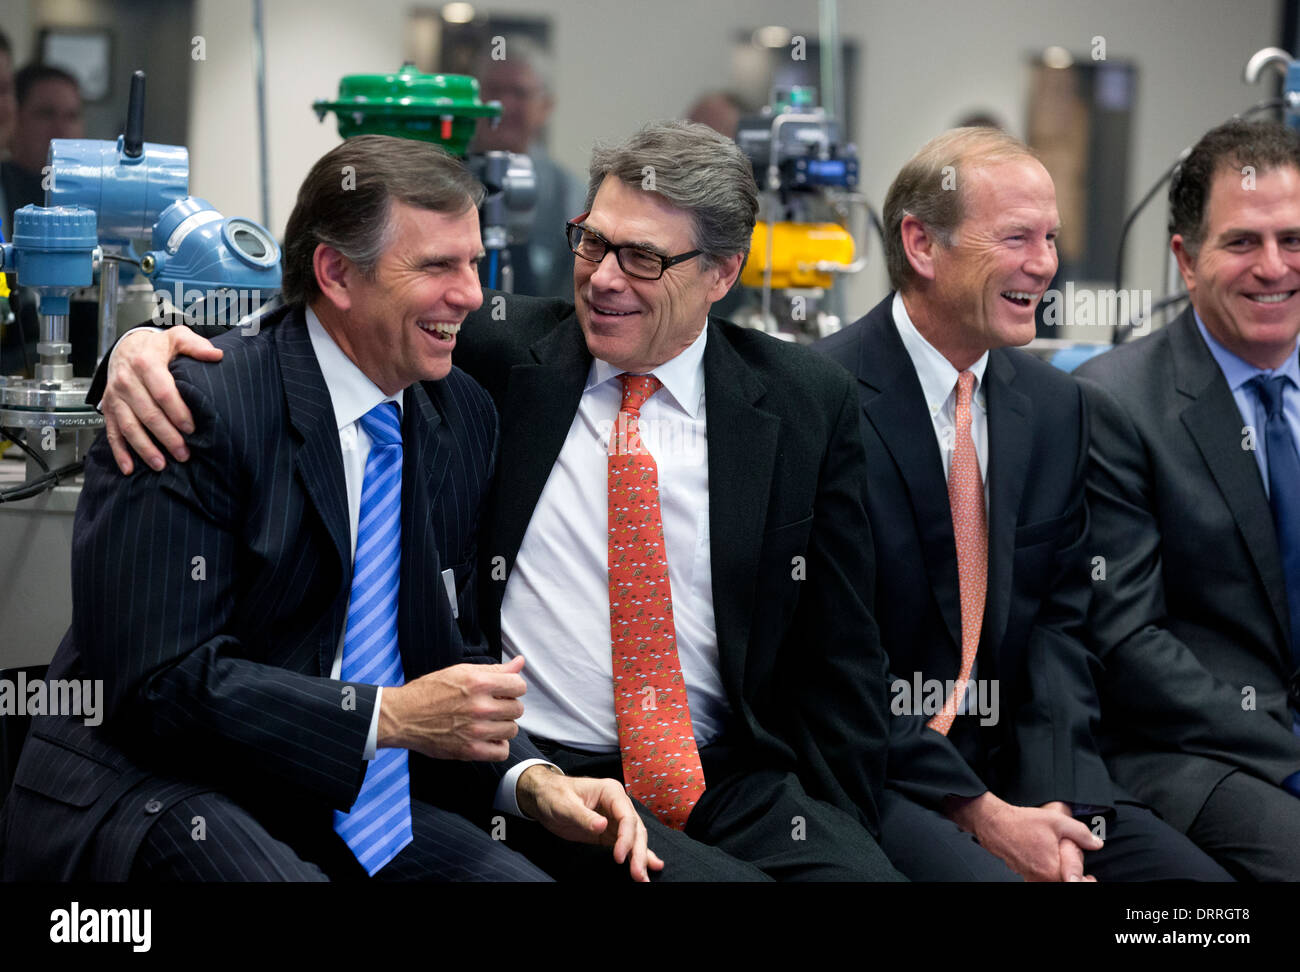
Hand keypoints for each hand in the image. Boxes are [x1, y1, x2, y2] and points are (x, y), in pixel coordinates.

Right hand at [102, 325, 218, 474]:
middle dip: (166, 436)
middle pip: (147, 413)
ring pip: (129, 426)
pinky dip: (119, 452)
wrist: (126, 347)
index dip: (177, 412)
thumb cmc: (157, 347)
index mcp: (145, 363)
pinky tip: (129, 468)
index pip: (162, 392)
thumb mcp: (177, 337)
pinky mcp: (108, 408)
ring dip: (144, 448)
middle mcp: (126, 381)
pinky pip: (112, 432)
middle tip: (184, 453)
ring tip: (162, 465)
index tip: (191, 428)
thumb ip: (196, 346)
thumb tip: (217, 355)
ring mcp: (115, 396)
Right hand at [377, 655, 526, 760]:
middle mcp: (480, 707)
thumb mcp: (461, 672)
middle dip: (507, 706)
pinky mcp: (469, 750)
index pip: (519, 685)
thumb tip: (520, 662)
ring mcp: (476, 730)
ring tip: (486, 722)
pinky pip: (502, 751)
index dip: (512, 687)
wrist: (402, 716)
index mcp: (478, 683)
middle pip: (518, 709)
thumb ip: (494, 669)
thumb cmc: (429, 692)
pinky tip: (486, 737)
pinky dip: (497, 745)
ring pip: (512, 730)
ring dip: (502, 726)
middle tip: (491, 706)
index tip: (502, 691)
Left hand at [517, 766, 664, 881]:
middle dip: (638, 852)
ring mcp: (615, 819)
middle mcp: (618, 804)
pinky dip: (636, 855)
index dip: (626, 838)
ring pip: (634, 839)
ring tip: (644, 878)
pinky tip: (650, 866)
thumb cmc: (554, 795)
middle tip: (638, 874)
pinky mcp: (609, 832)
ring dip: (640, 858)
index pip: (627, 817)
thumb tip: (602, 825)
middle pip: (635, 829)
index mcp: (611, 792)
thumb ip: (584, 816)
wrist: (543, 797)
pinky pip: (626, 844)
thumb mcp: (565, 805)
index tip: (619, 857)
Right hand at [946, 792, 1101, 881]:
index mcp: (1052, 869)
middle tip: (1082, 872)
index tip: (1091, 879)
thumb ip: (1081, 833)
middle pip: (1063, 882)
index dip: (1085, 882)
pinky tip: (1048, 860)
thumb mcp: (1057, 822)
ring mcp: (1031, 878)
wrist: (994, 823)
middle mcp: (1041, 878)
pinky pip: (1040, 880)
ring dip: (1060, 875)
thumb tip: (1097, 843)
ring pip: (1052, 881)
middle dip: (1073, 877)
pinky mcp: (1023, 874)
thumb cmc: (1022, 822)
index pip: (1075, 883)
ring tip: (1064, 862)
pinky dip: (1048, 874)